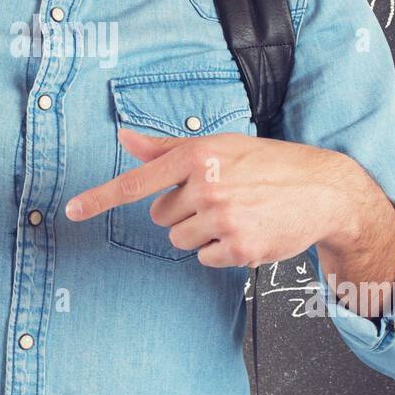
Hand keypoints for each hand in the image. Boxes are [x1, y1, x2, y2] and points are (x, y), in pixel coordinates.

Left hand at [64, 126, 357, 267]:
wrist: (323, 189)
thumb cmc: (266, 164)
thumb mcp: (218, 146)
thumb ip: (166, 148)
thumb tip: (123, 137)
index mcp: (197, 156)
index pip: (138, 182)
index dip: (100, 198)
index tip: (71, 210)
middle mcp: (207, 186)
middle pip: (161, 217)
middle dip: (183, 211)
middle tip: (220, 197)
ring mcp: (224, 218)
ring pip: (181, 240)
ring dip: (201, 232)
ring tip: (236, 213)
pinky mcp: (240, 248)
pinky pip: (205, 258)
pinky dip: (220, 251)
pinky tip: (246, 231)